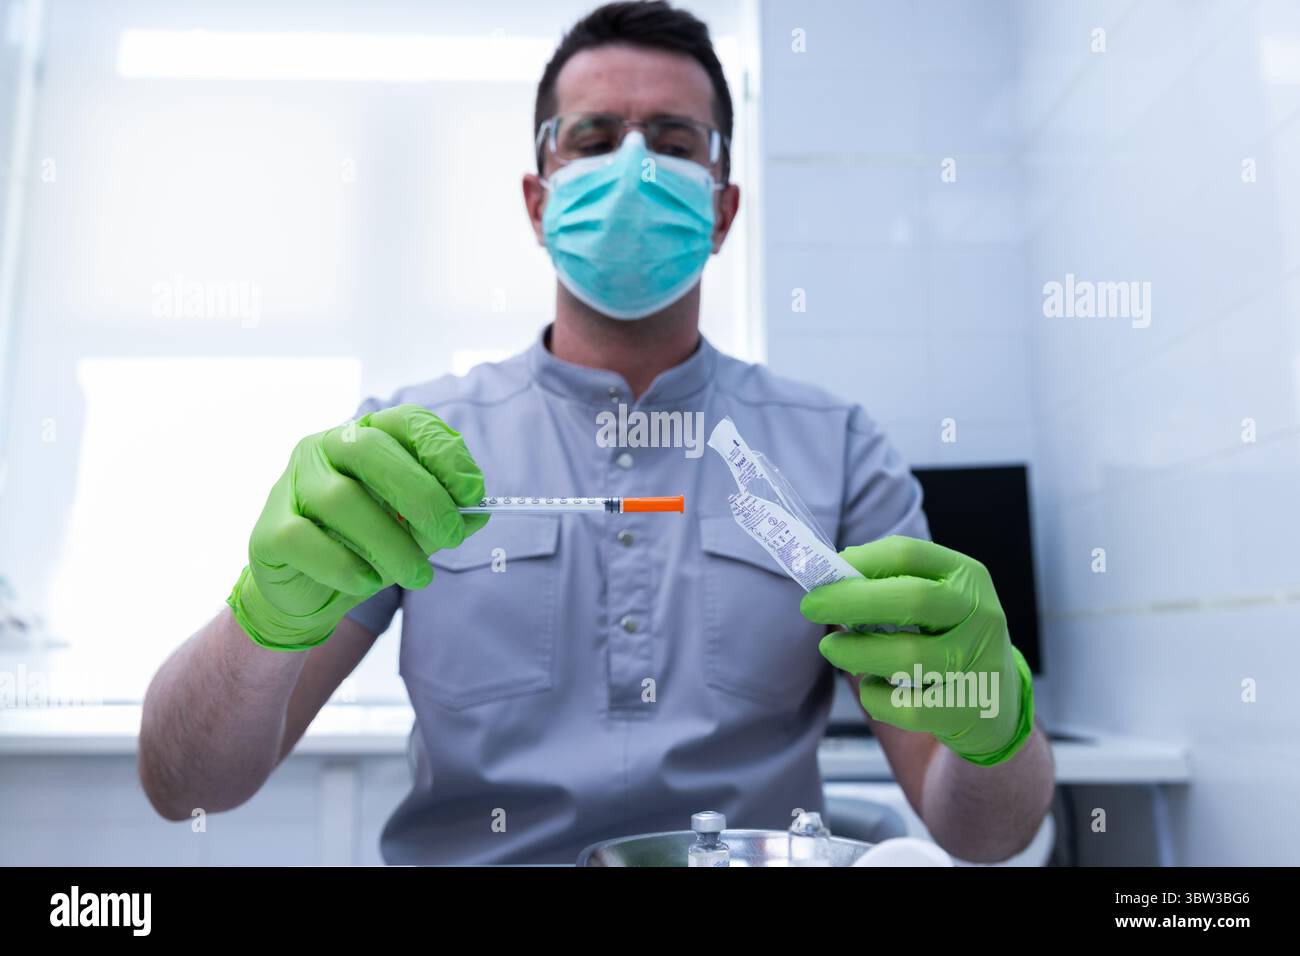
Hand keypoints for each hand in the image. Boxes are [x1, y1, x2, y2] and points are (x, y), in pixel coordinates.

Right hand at [228, 404, 487, 649]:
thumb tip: (478, 512)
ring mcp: (290, 484)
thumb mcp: (417, 528)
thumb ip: (447, 515)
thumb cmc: (368, 547)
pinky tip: (367, 582)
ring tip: (418, 575)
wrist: (309, 592)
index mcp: (366, 435)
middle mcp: (323, 447)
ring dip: (391, 543)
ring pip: (342, 500)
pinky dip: (345, 565)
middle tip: (451, 534)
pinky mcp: (268, 530)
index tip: (471, 492)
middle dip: (421, 494)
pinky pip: (306, 540)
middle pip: (371, 450)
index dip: (443, 452)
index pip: (406, 421)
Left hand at [800, 535, 1033, 765]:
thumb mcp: (933, 602)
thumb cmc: (945, 640)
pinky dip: (876, 698)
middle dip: (850, 601)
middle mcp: (981, 614)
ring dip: (856, 652)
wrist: (994, 704)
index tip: (824, 574)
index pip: (908, 554)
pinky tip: (872, 688)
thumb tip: (832, 574)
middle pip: (911, 598)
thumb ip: (889, 584)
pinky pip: (906, 706)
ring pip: (907, 657)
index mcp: (966, 576)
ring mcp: (979, 663)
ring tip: (834, 650)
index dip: (858, 561)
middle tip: (811, 606)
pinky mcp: (967, 708)